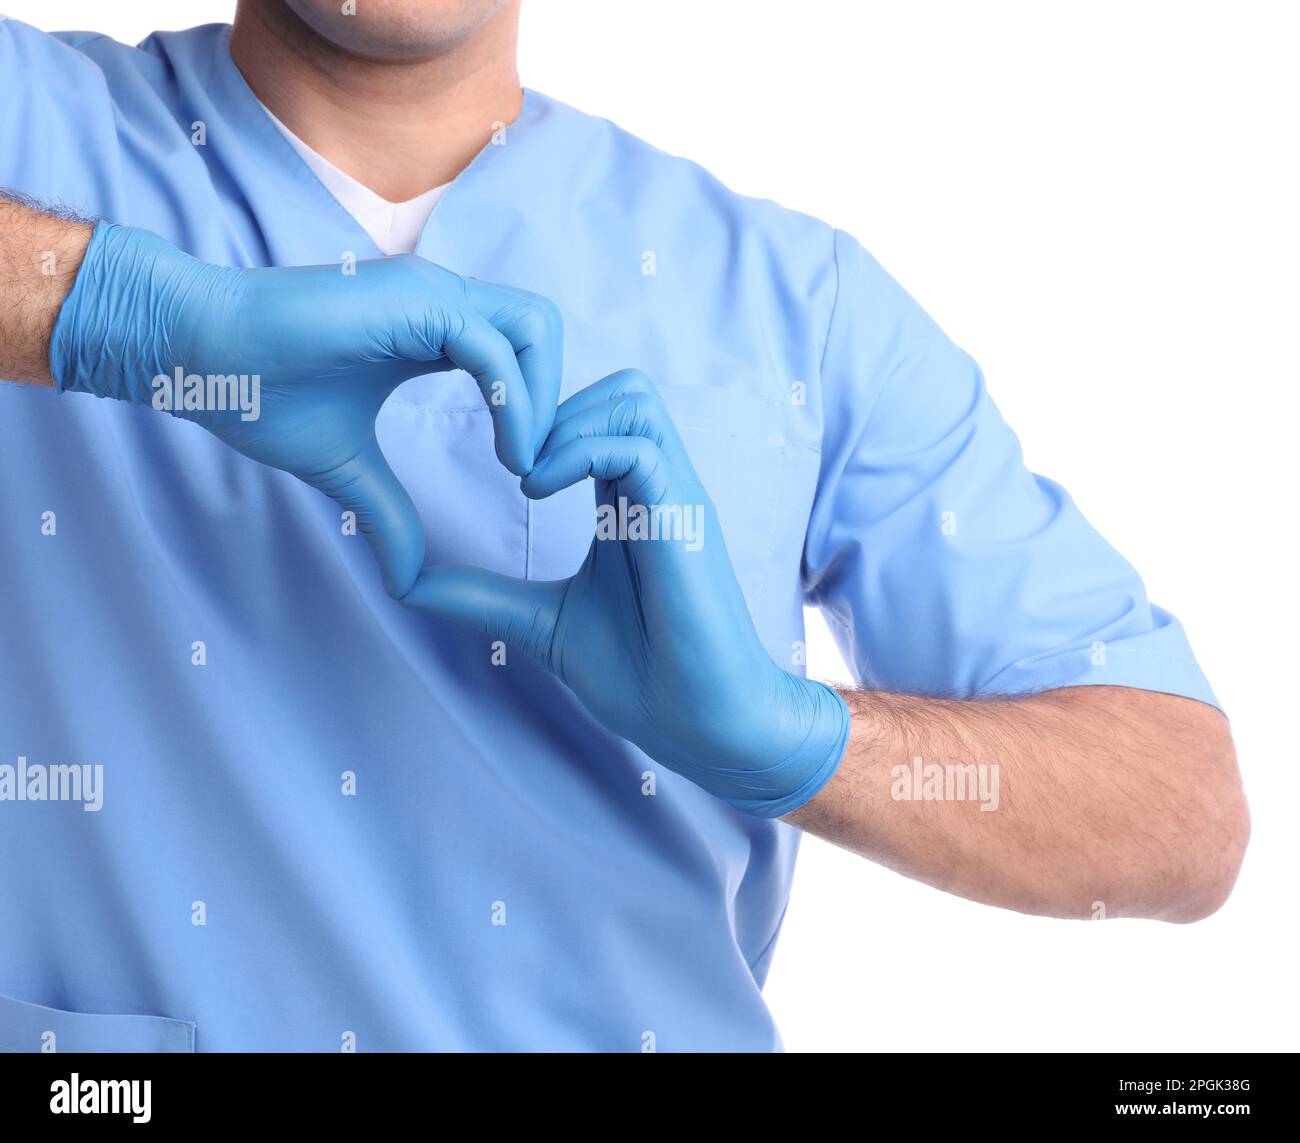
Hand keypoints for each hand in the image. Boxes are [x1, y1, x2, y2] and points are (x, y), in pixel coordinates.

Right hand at [49, 220, 561, 597]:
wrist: (196, 352)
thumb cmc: (259, 394)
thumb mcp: (345, 468)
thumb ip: (388, 514)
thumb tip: (408, 581)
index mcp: (432, 332)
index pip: (520, 354)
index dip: (536, 411)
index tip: (527, 476)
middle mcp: (441, 303)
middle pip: (543, 333)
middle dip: (556, 403)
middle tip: (537, 471)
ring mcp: (430, 295)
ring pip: (535, 329)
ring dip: (544, 401)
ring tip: (525, 466)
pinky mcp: (414, 302)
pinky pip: (494, 348)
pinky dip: (516, 401)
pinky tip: (508, 455)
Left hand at [401, 370, 849, 816]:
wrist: (703, 726)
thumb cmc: (642, 678)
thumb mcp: (542, 623)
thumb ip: (482, 594)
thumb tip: (406, 583)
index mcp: (629, 504)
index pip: (597, 416)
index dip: (543, 420)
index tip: (498, 465)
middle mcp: (658, 489)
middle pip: (619, 388)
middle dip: (554, 406)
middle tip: (508, 462)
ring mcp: (675, 499)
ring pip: (633, 398)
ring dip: (567, 424)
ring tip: (526, 479)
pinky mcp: (685, 520)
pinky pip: (638, 448)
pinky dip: (581, 453)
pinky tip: (538, 491)